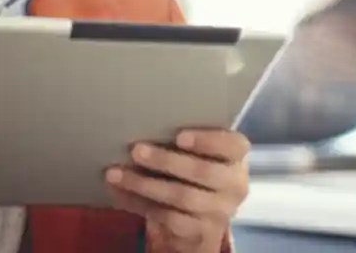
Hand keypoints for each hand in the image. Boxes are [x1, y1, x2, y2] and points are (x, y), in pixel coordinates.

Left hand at [106, 130, 249, 252]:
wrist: (204, 218)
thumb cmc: (198, 171)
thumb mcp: (203, 155)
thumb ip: (187, 141)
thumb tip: (145, 123)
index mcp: (238, 158)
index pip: (234, 146)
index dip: (208, 141)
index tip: (179, 136)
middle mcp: (235, 185)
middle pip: (203, 172)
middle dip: (167, 161)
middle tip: (136, 150)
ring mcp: (219, 212)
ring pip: (180, 196)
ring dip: (145, 184)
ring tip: (116, 173)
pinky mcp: (200, 232)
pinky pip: (166, 217)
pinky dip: (139, 203)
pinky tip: (119, 193)